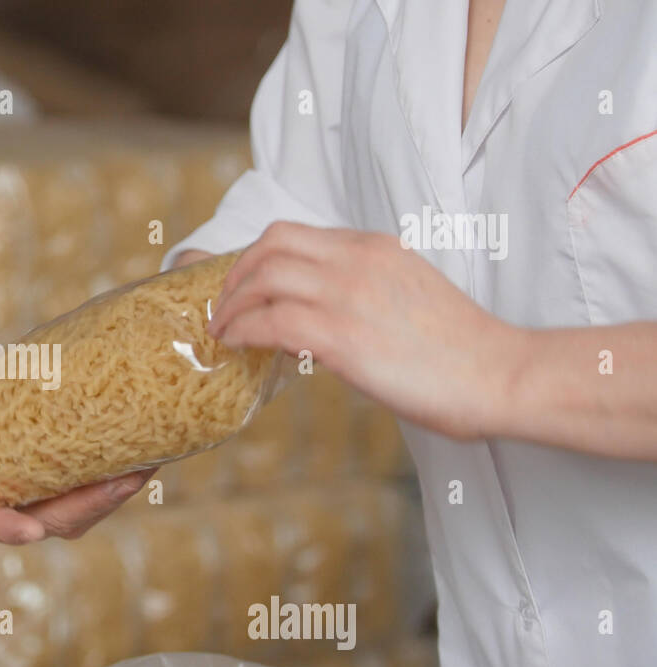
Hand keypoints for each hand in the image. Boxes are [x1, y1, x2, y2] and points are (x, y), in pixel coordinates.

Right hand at [0, 341, 153, 543]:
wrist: (29, 418)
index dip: (6, 528)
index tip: (31, 531)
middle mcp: (25, 508)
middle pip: (59, 520)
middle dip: (90, 505)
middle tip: (119, 482)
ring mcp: (59, 507)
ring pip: (88, 511)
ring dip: (115, 494)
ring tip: (140, 469)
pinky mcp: (86, 498)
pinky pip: (105, 498)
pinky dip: (124, 480)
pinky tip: (146, 461)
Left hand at [205, 222, 528, 440]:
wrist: (500, 374)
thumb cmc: (461, 350)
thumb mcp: (408, 297)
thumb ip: (365, 293)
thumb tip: (320, 321)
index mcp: (374, 248)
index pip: (296, 235)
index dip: (257, 258)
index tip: (244, 285)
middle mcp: (357, 261)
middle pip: (270, 245)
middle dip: (236, 274)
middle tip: (224, 304)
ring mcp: (347, 294)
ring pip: (263, 278)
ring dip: (232, 304)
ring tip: (222, 328)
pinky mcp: (341, 335)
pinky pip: (269, 320)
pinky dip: (242, 329)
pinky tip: (235, 345)